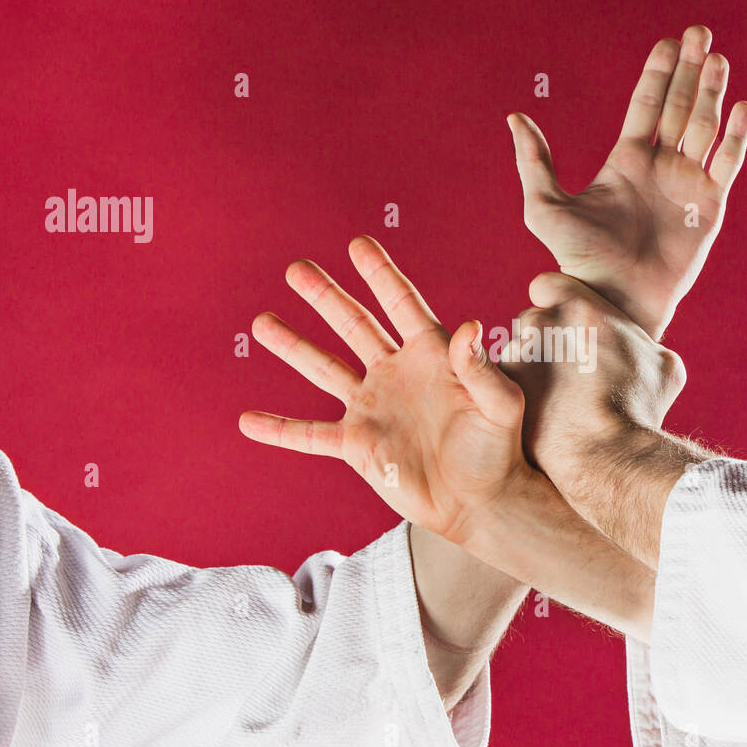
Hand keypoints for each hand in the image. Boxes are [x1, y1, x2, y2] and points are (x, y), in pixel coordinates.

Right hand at [239, 236, 533, 549]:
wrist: (480, 502)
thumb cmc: (497, 450)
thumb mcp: (499, 405)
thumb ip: (481, 367)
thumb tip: (471, 325)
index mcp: (433, 355)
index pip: (402, 304)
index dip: (380, 274)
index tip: (358, 244)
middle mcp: (396, 373)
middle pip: (354, 325)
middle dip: (325, 296)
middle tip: (297, 269)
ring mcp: (373, 407)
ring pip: (323, 369)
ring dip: (293, 346)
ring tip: (261, 322)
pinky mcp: (358, 444)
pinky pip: (310, 434)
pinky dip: (279, 428)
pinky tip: (248, 420)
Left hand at [499, 272, 686, 496]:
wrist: (606, 456)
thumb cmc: (639, 410)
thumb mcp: (665, 365)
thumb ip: (644, 342)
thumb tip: (641, 346)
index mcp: (579, 306)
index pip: (548, 286)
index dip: (557, 305)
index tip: (568, 327)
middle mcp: (540, 322)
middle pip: (533, 320)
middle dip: (546, 339)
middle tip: (569, 370)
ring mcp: (515, 354)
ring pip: (518, 352)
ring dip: (531, 367)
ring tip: (558, 398)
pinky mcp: (501, 388)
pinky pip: (506, 383)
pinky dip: (521, 395)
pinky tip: (544, 414)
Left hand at [508, 25, 746, 340]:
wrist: (615, 299)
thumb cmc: (578, 260)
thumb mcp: (545, 208)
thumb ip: (533, 162)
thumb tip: (515, 117)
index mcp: (626, 161)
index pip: (646, 105)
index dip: (659, 73)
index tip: (670, 41)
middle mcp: (661, 167)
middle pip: (679, 107)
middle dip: (690, 70)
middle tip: (700, 32)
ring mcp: (687, 185)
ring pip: (704, 128)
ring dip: (711, 93)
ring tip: (717, 60)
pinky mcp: (709, 207)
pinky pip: (726, 164)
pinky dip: (735, 138)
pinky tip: (740, 108)